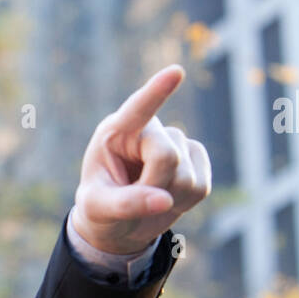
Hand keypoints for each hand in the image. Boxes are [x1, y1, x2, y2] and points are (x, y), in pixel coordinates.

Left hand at [71, 64, 211, 255]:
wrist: (120, 225)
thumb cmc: (100, 210)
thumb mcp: (97, 209)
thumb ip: (125, 204)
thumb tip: (165, 201)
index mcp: (117, 132)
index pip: (138, 109)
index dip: (157, 91)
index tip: (176, 72)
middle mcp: (149, 131)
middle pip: (167, 156)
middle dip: (153, 186)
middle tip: (133, 200)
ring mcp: (176, 142)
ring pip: (187, 176)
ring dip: (168, 198)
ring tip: (147, 199)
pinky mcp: (196, 160)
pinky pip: (202, 186)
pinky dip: (184, 202)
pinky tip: (167, 199)